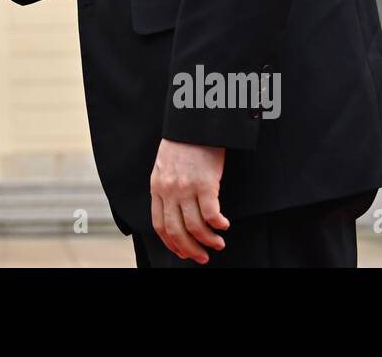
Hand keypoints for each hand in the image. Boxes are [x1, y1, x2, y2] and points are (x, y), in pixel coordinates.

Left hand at [150, 139, 229, 263]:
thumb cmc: (182, 144)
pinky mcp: (205, 183)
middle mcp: (169, 191)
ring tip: (218, 244)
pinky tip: (224, 226)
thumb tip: (175, 212)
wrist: (193, 123)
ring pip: (194, 226)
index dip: (172, 244)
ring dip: (208, 240)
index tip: (183, 253)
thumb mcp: (164, 167)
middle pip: (176, 231)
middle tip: (202, 258)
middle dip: (190, 249)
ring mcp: (186, 188)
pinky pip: (211, 214)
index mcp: (157, 187)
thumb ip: (166, 188)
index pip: (160, 225)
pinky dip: (218, 225)